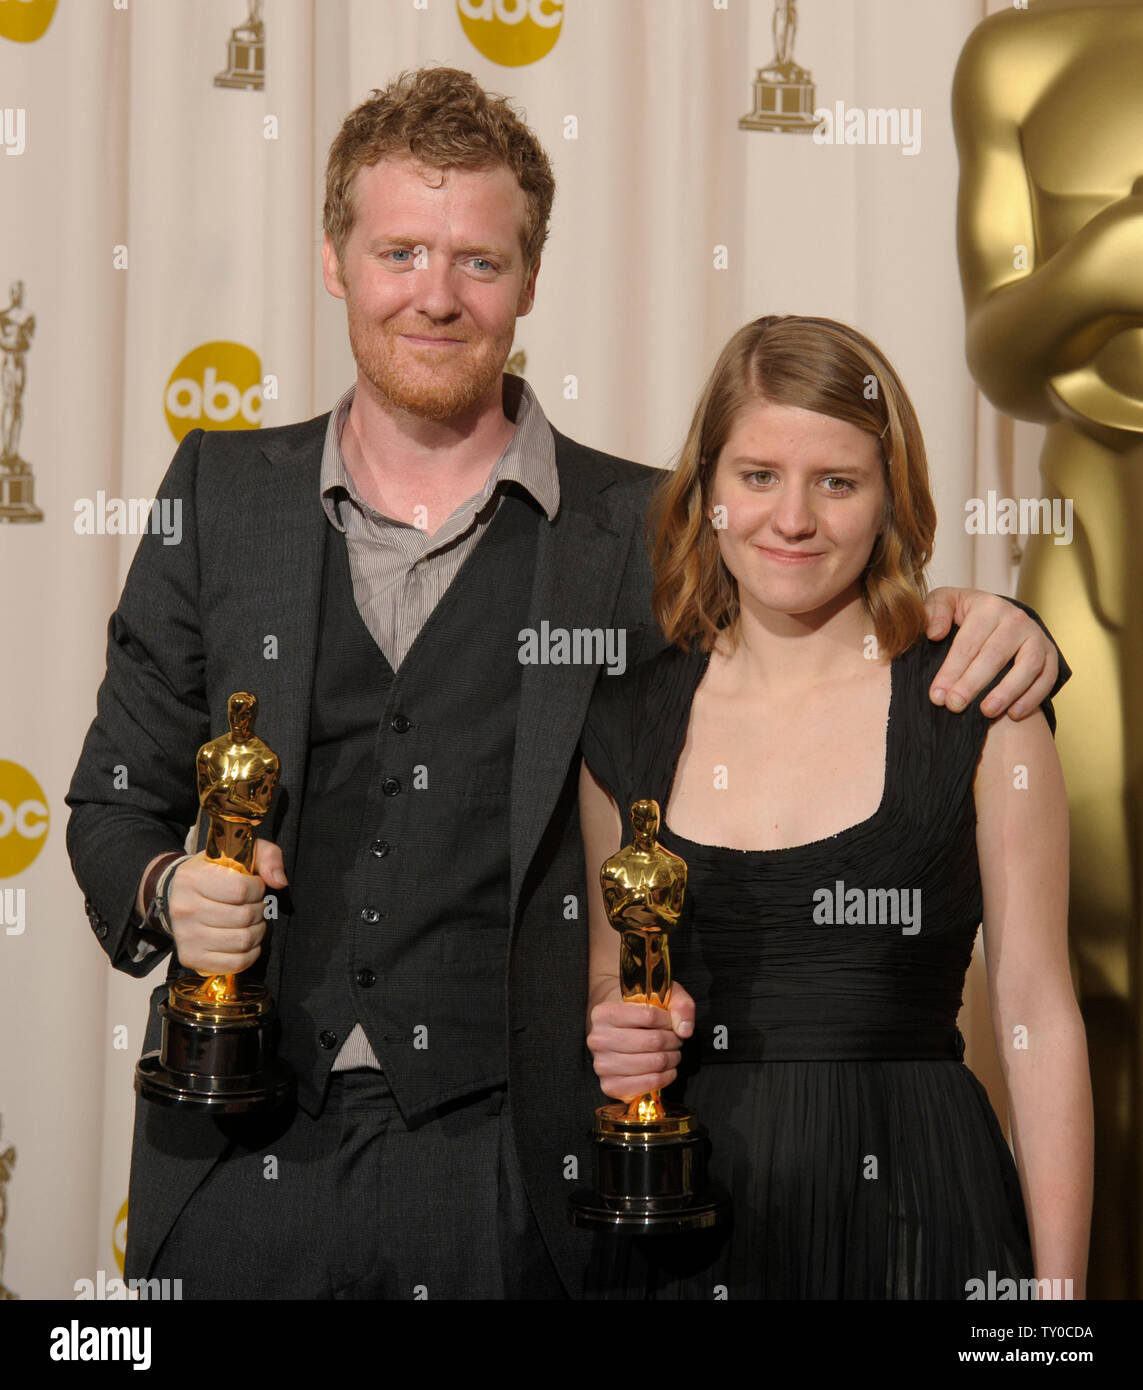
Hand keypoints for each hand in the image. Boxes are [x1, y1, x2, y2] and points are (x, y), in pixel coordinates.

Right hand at [165, 840, 286, 975]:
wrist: (178, 894)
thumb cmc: (215, 873)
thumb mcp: (240, 852)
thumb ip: (267, 856)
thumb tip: (279, 882)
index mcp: (192, 878)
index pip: (241, 890)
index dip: (258, 889)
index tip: (254, 886)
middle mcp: (184, 908)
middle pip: (244, 917)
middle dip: (260, 910)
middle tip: (255, 905)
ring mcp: (186, 936)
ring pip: (242, 941)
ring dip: (258, 932)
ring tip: (252, 922)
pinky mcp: (191, 958)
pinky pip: (235, 963)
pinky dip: (250, 953)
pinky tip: (246, 940)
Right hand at [586, 982, 695, 1100]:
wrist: (616, 1033)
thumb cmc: (638, 1012)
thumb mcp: (660, 996)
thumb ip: (679, 1005)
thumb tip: (684, 1030)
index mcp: (604, 1013)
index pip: (649, 1015)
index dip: (669, 1020)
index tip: (671, 1021)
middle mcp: (598, 1039)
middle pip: (654, 1041)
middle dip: (673, 1040)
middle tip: (675, 1039)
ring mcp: (602, 1065)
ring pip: (654, 1063)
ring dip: (672, 1058)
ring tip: (671, 1052)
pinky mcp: (610, 1086)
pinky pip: (649, 1083)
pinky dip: (665, 1077)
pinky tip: (666, 1069)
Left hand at [923, 588, 1057, 719]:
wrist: (999, 613)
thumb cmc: (966, 614)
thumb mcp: (946, 602)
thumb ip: (934, 613)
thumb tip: (934, 634)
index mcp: (988, 607)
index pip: (967, 643)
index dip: (951, 670)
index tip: (937, 695)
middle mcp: (1015, 619)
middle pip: (994, 655)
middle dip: (972, 684)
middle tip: (955, 706)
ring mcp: (1036, 636)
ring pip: (1026, 666)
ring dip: (1006, 692)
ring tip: (986, 712)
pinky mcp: (1050, 653)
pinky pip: (1046, 677)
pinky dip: (1033, 697)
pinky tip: (1014, 713)